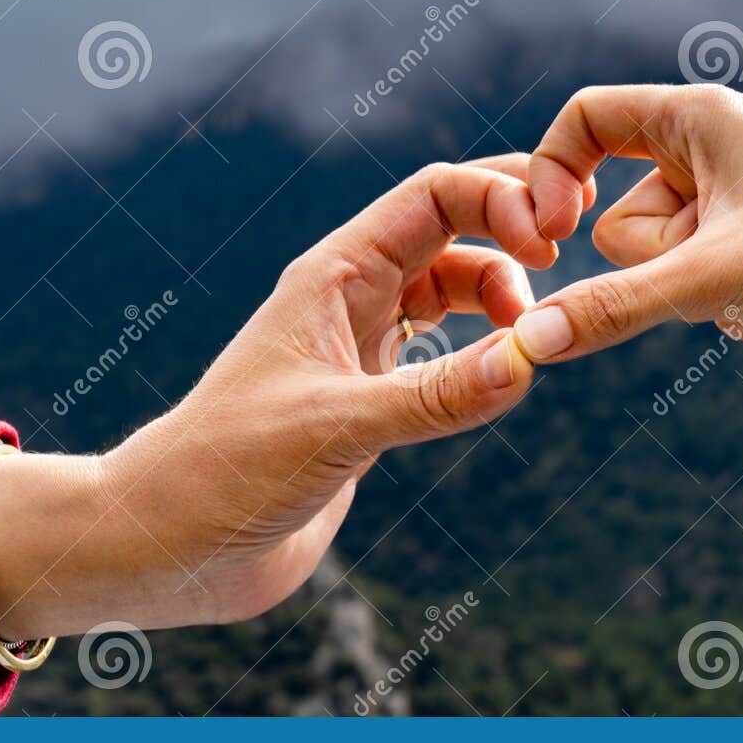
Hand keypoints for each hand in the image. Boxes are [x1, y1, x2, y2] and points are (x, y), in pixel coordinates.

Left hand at [0, 155, 590, 638]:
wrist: (172, 547)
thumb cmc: (225, 474)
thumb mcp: (336, 430)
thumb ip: (435, 397)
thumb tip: (530, 360)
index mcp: (335, 274)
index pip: (434, 196)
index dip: (501, 200)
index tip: (552, 247)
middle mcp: (352, 296)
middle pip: (453, 227)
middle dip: (512, 230)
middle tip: (571, 260)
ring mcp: (363, 344)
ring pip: (455, 285)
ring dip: (503, 294)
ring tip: (534, 338)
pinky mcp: (370, 396)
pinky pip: (446, 346)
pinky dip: (486, 345)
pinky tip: (510, 371)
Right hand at [509, 84, 742, 364]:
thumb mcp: (715, 274)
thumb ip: (616, 307)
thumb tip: (532, 341)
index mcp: (694, 117)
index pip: (585, 120)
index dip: (551, 174)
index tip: (553, 236)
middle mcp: (712, 149)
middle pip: (623, 223)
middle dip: (670, 267)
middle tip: (730, 264)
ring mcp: (737, 200)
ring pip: (668, 268)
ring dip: (713, 299)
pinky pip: (711, 288)